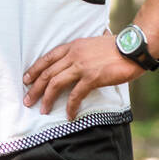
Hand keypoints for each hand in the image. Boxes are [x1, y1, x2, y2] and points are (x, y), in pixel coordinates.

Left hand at [22, 35, 144, 120]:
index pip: (47, 58)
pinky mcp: (92, 78)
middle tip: (27, 100)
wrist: (132, 48)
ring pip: (56, 83)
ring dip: (46, 98)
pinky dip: (71, 106)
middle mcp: (74, 55)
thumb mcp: (92, 44)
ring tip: (42, 110)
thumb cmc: (116, 48)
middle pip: (47, 73)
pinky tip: (69, 115)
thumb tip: (74, 62)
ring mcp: (82, 66)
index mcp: (73, 46)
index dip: (34, 69)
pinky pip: (76, 95)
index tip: (26, 80)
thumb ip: (81, 52)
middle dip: (35, 88)